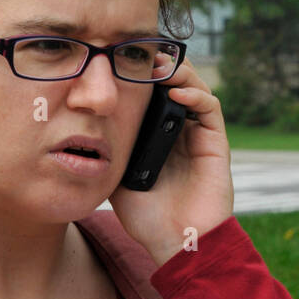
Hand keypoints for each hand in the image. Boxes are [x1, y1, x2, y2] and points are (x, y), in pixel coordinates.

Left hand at [107, 54, 233, 267]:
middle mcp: (181, 131)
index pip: (154, 94)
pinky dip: (195, 94)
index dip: (143, 75)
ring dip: (178, 72)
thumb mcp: (116, 179)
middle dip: (160, 65)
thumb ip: (109, 153)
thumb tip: (81, 132)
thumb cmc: (148, 219)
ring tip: (157, 66)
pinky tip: (175, 92)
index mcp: (158, 137)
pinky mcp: (216, 144)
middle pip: (176, 83)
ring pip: (195, 88)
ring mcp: (200, 136)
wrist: (176, 244)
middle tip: (140, 55)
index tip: (122, 61)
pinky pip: (211, 108)